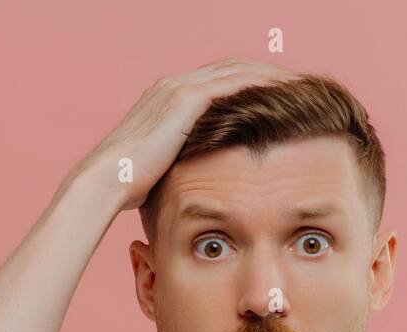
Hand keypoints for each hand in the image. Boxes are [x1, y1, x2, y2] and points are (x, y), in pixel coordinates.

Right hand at [75, 57, 299, 212]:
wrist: (104, 181)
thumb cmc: (127, 187)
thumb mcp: (161, 170)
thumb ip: (182, 164)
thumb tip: (197, 185)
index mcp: (167, 99)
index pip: (217, 83)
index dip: (249, 86)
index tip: (276, 98)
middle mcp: (174, 85)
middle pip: (232, 69)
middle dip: (266, 74)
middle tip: (298, 85)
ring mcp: (180, 88)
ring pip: (238, 71)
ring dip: (272, 75)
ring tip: (302, 85)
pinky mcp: (186, 99)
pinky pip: (236, 83)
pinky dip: (263, 84)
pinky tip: (288, 92)